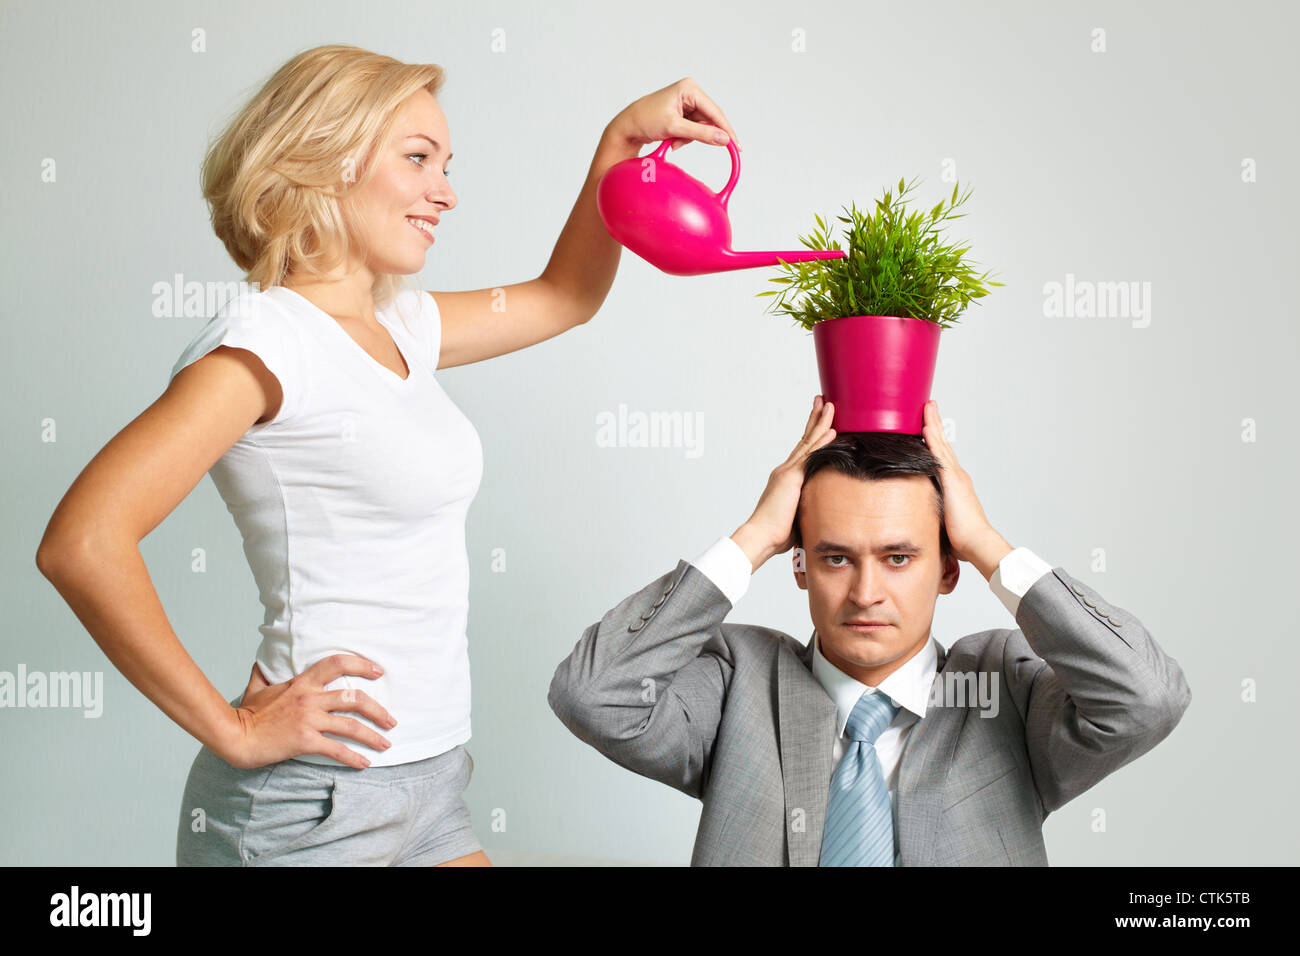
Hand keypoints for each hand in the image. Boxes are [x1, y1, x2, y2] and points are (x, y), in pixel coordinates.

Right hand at [222, 655, 396, 769]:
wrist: (236, 736)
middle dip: (378, 710)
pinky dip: (353, 757)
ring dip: (372, 735)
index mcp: (302, 682)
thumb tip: (263, 662)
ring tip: (385, 744)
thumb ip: (265, 673)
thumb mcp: (257, 687)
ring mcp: (309, 719)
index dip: (361, 664)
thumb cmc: (246, 713)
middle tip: (391, 720)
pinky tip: (364, 763)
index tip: (379, 671)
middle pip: (354, 697)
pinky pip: (336, 749)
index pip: (337, 663)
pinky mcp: (306, 741)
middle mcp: (310, 698)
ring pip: (351, 725)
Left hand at [607, 77, 741, 153]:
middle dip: (700, 135)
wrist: (627, 127)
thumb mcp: (675, 128)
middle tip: (690, 145)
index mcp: (689, 89)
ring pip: (701, 127)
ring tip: (673, 141)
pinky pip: (693, 130)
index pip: (714, 112)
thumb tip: (723, 139)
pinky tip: (672, 140)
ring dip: (689, 139)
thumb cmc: (645, 120)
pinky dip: (684, 138)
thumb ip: (701, 134)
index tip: (736, 147)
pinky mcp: (682, 113)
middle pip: (709, 120)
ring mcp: (686, 103)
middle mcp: (690, 92)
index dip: (726, 130)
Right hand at [731, 395, 835, 570]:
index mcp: (786, 479)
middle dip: (814, 420)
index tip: (819, 422)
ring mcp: (788, 472)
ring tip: (829, 406)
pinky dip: (821, 442)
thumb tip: (823, 512)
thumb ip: (808, 506)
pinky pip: (810, 456)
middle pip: (804, 440)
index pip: (802, 453)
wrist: (761, 536)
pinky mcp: (791, 477)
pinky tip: (832, 430)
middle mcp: (785, 470)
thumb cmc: (777, 533)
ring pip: (808, 442)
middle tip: (822, 402)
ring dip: (820, 423)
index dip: (811, 436)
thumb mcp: (798, 515)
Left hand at [920, 400, 1008, 569]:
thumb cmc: (962, 537)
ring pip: (941, 444)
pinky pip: (939, 454)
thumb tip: (922, 512)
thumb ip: (935, 510)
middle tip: (928, 405)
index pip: (942, 455)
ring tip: (926, 407)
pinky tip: (926, 427)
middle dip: (935, 423)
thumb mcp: (944, 518)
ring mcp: (956, 475)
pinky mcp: (952, 480)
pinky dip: (933, 439)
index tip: (929, 424)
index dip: (936, 439)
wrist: (977, 542)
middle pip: (943, 443)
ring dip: (933, 424)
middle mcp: (957, 475)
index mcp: (955, 482)